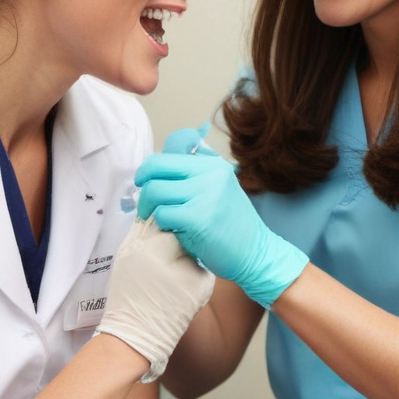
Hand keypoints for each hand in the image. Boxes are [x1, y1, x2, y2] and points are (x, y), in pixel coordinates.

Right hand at [95, 217, 214, 381]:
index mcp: (151, 250)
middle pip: (183, 232)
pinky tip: (178, 285)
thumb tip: (156, 206)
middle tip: (164, 253)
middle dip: (176, 235)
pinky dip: (192, 270)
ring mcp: (193, 275)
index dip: (163, 223)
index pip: (167, 219)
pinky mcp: (204, 288)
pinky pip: (200, 267)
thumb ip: (142, 228)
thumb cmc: (127, 294)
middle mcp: (175, 261)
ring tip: (168, 273)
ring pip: (193, 249)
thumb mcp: (126, 255)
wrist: (136, 336)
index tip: (159, 228)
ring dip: (185, 252)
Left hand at [135, 129, 308, 308]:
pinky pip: (162, 214)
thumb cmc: (229, 225)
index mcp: (213, 164)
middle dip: (143, 184)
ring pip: (154, 190)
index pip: (173, 144)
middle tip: (145, 201)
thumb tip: (156, 167)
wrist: (255, 254)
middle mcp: (210, 173)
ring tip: (155, 218)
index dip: (152, 164)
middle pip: (156, 165)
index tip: (147, 179)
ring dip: (147, 207)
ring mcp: (205, 194)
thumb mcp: (217, 189)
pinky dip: (160, 224)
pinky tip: (170, 230)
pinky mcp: (198, 218)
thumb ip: (193, 174)